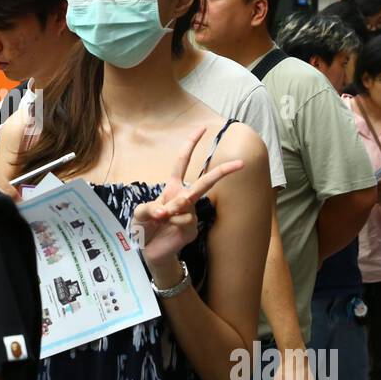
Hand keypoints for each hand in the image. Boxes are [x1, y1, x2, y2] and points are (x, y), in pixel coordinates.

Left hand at [132, 123, 243, 275]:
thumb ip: (148, 208)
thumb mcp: (139, 214)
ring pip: (187, 203)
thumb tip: (164, 211)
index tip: (202, 128)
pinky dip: (173, 222)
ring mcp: (190, 213)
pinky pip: (185, 219)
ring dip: (171, 209)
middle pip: (205, 181)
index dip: (191, 145)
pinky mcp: (192, 228)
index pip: (182, 162)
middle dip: (222, 172)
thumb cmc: (145, 227)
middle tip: (241, 163)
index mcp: (172, 187)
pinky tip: (168, 228)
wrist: (150, 251)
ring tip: (160, 218)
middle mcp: (184, 198)